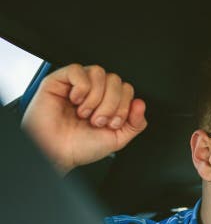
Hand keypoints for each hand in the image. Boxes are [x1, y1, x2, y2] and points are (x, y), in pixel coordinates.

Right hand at [21, 64, 146, 173]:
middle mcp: (94, 91)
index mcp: (108, 102)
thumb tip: (140, 103)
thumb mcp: (117, 138)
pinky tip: (75, 101)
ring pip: (99, 72)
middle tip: (97, 121)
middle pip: (115, 80)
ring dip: (95, 97)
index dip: (124, 106)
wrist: (56, 153)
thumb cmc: (80, 146)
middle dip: (110, 104)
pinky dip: (80, 88)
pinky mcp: (58, 80)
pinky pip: (77, 70)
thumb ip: (135, 123)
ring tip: (85, 114)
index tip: (112, 123)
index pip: (127, 89)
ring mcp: (77, 84)